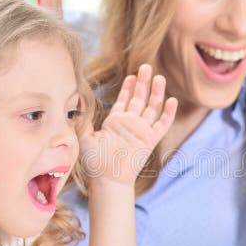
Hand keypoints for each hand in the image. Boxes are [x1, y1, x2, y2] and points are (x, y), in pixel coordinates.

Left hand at [80, 65, 176, 186]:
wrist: (106, 179)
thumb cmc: (94, 161)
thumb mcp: (84, 135)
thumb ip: (81, 118)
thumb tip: (73, 102)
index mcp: (116, 122)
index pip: (125, 100)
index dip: (129, 87)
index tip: (132, 75)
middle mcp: (130, 124)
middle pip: (140, 99)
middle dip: (143, 83)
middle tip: (146, 66)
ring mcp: (142, 131)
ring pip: (152, 107)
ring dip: (156, 92)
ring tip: (159, 77)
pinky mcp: (150, 140)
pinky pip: (162, 124)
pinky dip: (168, 112)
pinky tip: (171, 100)